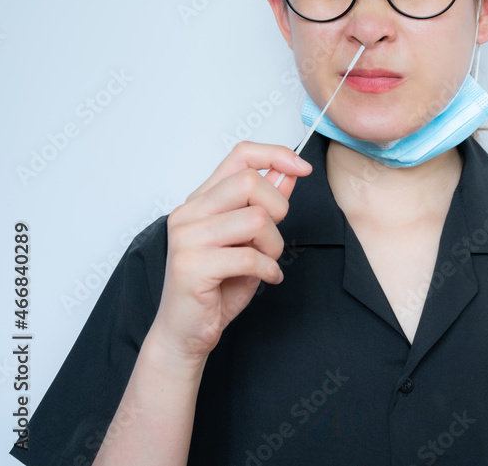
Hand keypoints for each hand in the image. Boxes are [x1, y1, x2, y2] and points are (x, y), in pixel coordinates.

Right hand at [150, 141, 311, 363]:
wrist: (186, 333)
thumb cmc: (217, 286)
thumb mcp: (250, 240)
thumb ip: (265, 205)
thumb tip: (289, 172)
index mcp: (201, 200)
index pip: (240, 155)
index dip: (276, 154)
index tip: (302, 167)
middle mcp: (189, 213)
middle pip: (250, 182)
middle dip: (278, 209)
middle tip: (272, 239)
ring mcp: (186, 238)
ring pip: (255, 219)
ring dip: (273, 246)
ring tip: (266, 263)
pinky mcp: (190, 265)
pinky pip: (249, 256)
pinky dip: (268, 269)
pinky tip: (266, 278)